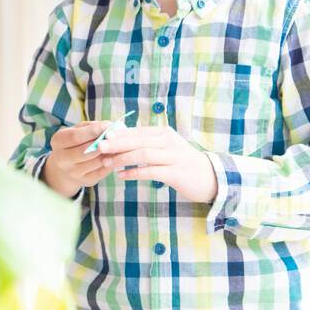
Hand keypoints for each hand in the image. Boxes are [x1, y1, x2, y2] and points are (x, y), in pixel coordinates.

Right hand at [41, 120, 117, 196]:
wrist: (67, 166)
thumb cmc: (75, 142)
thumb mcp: (77, 130)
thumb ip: (90, 126)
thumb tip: (108, 126)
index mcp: (57, 142)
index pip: (75, 137)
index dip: (92, 131)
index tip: (107, 125)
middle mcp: (61, 159)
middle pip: (84, 152)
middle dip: (101, 144)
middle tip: (114, 137)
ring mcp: (72, 173)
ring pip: (95, 162)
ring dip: (108, 154)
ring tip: (117, 145)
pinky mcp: (85, 181)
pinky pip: (101, 172)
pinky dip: (110, 163)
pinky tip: (115, 156)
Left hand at [94, 125, 218, 204]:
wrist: (211, 178)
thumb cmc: (182, 163)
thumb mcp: (166, 148)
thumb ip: (147, 144)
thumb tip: (120, 141)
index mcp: (163, 133)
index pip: (136, 131)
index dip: (118, 134)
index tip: (100, 137)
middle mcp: (168, 142)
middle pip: (137, 140)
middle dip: (116, 143)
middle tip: (98, 146)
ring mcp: (173, 156)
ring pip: (143, 154)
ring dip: (122, 158)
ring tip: (107, 163)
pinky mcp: (176, 173)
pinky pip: (151, 171)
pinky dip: (134, 173)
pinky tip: (122, 176)